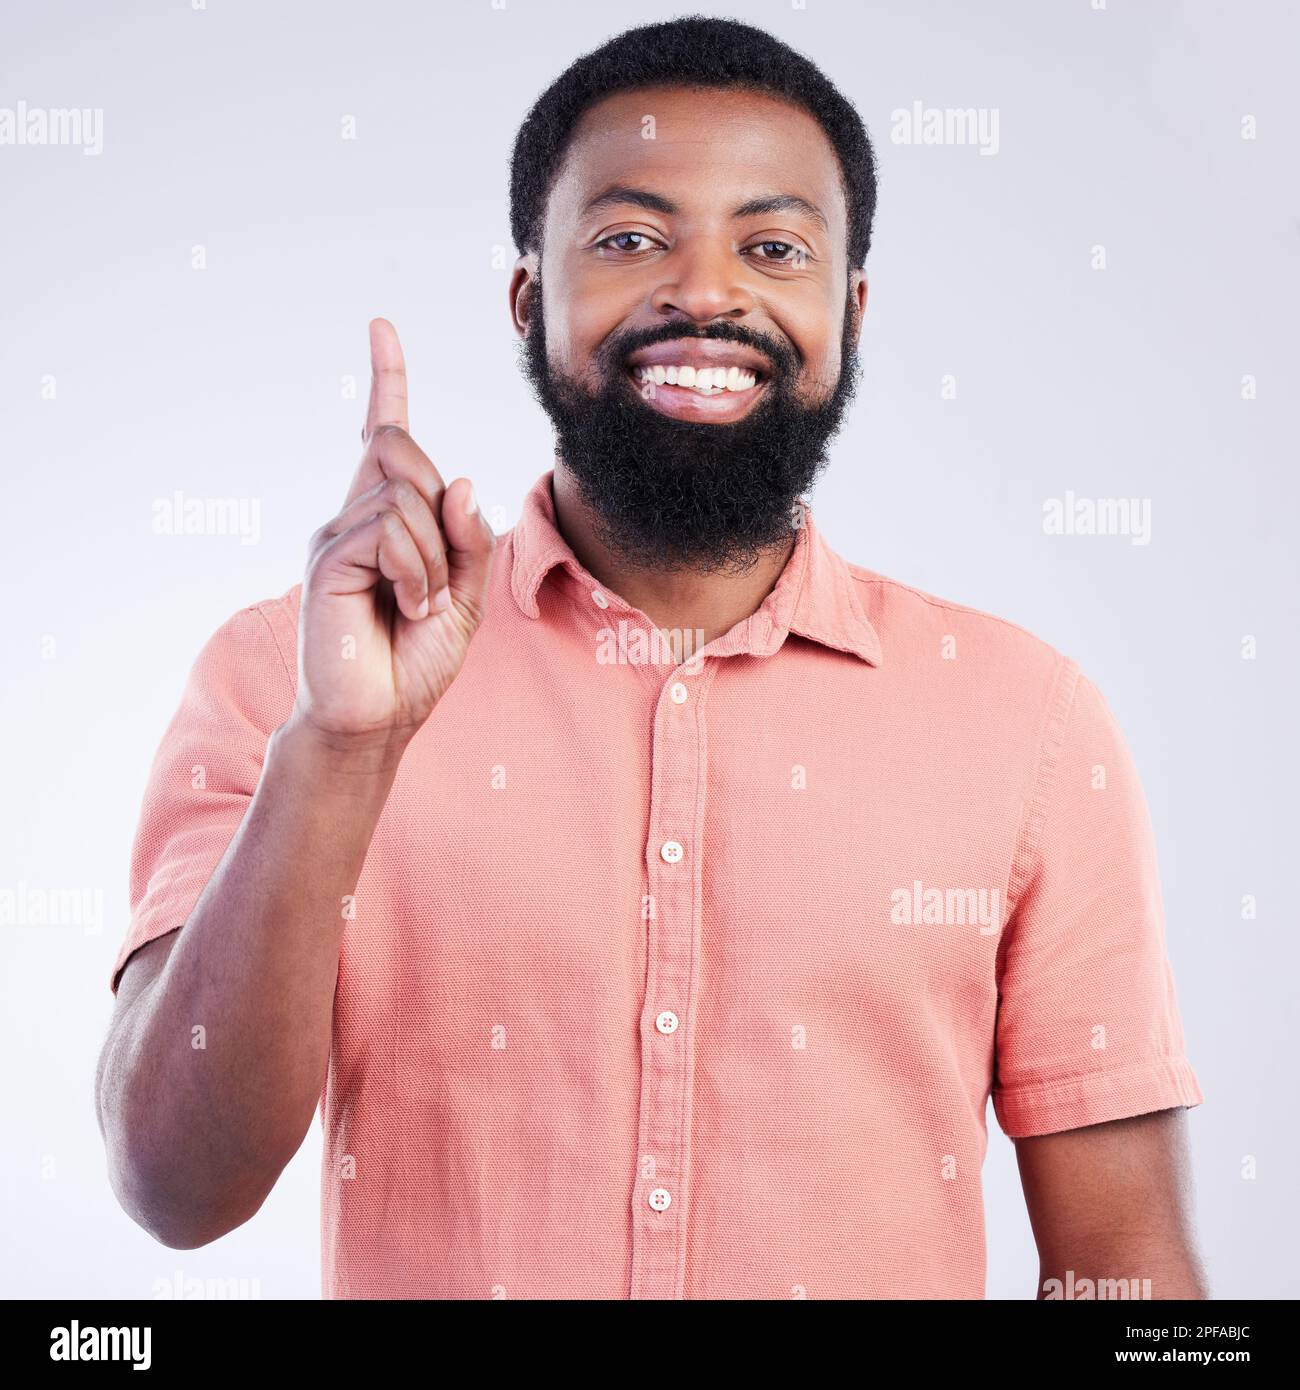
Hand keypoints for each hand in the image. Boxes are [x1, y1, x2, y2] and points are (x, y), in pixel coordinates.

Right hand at [291, 318, 494, 746]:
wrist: (379, 716)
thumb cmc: (415, 659)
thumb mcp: (465, 596)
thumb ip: (468, 538)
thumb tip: (456, 478)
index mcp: (387, 519)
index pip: (384, 437)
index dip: (387, 380)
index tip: (382, 326)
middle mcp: (354, 516)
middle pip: (401, 451)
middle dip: (437, 506)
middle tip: (435, 583)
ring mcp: (336, 536)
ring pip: (402, 495)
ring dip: (432, 557)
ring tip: (418, 605)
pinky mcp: (326, 561)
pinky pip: (386, 531)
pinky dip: (415, 571)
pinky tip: (407, 607)